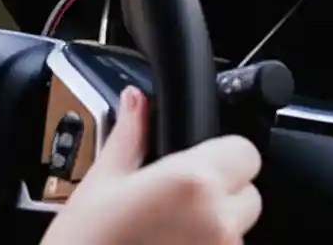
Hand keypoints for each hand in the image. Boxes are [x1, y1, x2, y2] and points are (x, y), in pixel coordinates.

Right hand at [41, 87, 262, 244]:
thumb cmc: (84, 244)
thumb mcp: (103, 182)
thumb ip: (130, 135)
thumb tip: (135, 102)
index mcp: (192, 182)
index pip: (245, 151)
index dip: (223, 153)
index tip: (199, 160)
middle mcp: (217, 221)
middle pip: (248, 194)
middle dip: (222, 193)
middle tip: (177, 200)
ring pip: (237, 229)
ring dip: (215, 226)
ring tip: (167, 230)